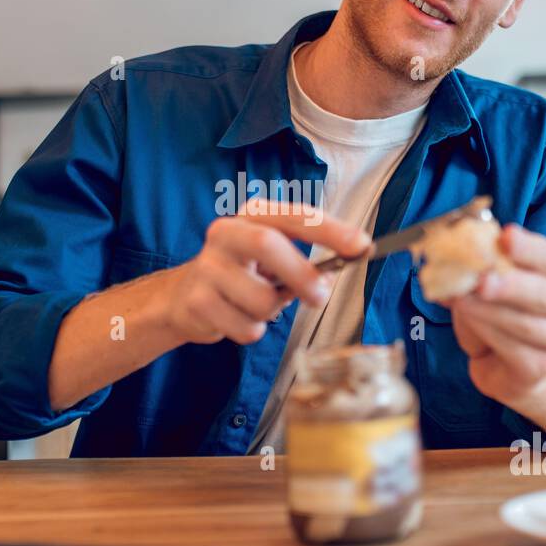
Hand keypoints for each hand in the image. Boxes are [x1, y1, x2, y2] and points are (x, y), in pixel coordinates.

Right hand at [163, 201, 370, 345]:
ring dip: (273, 312)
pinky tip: (237, 318)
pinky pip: (247, 328)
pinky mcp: (198, 301)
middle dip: (302, 274)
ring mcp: (207, 267)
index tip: (362, 246)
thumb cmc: (240, 274)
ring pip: (262, 299)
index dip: (331, 230)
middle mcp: (226, 233)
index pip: (295, 216)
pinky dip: (252, 331)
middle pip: (268, 244)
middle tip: (321, 297)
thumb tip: (330, 277)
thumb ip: (303, 263)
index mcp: (252, 215)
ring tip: (258, 306)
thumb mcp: (272, 259)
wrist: (183, 296)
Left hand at [449, 224, 545, 435]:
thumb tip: (457, 259)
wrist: (521, 365)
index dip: (533, 249)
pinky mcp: (540, 368)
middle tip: (483, 279)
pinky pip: (511, 347)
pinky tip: (468, 316)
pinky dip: (485, 329)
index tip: (506, 236)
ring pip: (527, 324)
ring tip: (461, 298)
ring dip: (490, 310)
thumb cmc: (510, 312)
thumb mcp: (500, 281)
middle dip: (514, 284)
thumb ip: (486, 268)